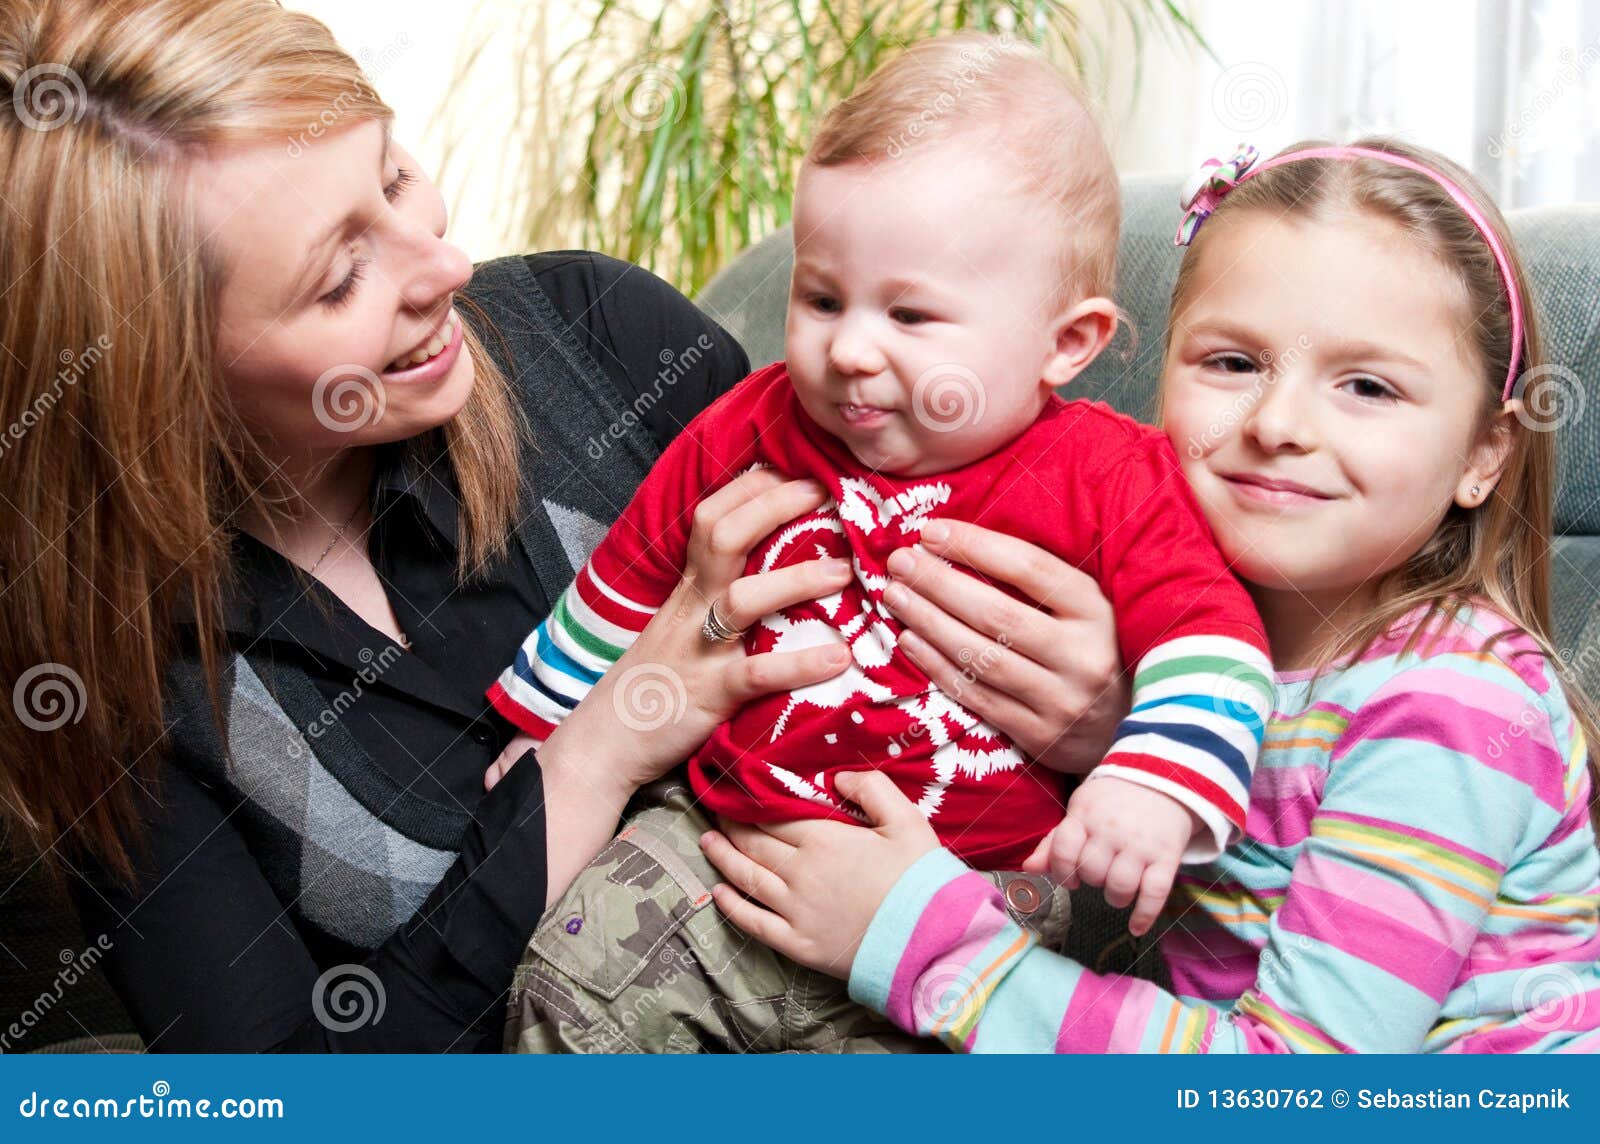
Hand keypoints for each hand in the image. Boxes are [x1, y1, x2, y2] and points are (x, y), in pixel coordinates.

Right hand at [489, 469, 855, 796]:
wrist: (603, 744)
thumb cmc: (654, 683)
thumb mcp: (681, 626)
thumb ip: (716, 594)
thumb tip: (768, 567)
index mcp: (688, 588)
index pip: (713, 517)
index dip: (753, 487)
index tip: (798, 469)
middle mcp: (691, 608)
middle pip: (723, 536)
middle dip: (774, 505)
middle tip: (826, 493)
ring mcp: (699, 650)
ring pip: (741, 600)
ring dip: (794, 579)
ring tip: (844, 569)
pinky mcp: (709, 696)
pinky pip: (755, 674)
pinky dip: (799, 664)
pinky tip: (839, 657)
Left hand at [699, 770, 939, 978]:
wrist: (931, 940)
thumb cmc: (922, 878)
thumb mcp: (907, 820)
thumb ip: (872, 788)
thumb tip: (837, 776)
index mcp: (824, 839)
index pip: (774, 814)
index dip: (751, 799)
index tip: (736, 787)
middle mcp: (800, 873)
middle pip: (754, 842)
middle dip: (731, 823)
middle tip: (716, 809)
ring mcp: (795, 911)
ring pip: (746, 877)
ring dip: (722, 856)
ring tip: (706, 841)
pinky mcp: (798, 944)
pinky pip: (754, 923)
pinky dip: (731, 906)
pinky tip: (718, 893)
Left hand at [879, 519, 1127, 774]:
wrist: (1143, 731)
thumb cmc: (1100, 652)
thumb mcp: (1092, 609)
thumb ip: (1043, 582)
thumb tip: (964, 540)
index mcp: (1099, 611)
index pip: (1028, 568)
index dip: (975, 546)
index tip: (930, 531)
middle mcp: (1084, 656)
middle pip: (996, 613)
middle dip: (939, 583)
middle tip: (899, 561)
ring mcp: (1063, 701)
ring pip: (981, 657)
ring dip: (929, 622)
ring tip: (895, 595)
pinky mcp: (1041, 736)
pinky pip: (978, 697)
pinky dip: (938, 666)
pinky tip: (910, 640)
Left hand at [1022, 775, 1193, 936]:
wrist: (1160, 780)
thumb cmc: (1111, 802)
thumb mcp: (1080, 811)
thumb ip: (1054, 842)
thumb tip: (1028, 869)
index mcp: (1085, 815)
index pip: (1063, 851)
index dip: (1062, 872)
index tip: (1071, 879)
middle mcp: (1112, 829)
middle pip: (1091, 873)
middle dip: (1092, 881)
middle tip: (1101, 873)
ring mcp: (1141, 843)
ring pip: (1120, 886)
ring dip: (1115, 898)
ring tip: (1117, 891)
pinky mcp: (1167, 855)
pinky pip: (1155, 892)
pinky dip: (1144, 915)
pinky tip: (1136, 927)